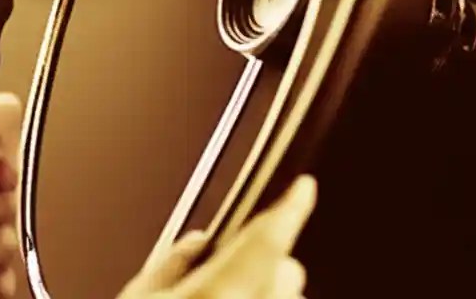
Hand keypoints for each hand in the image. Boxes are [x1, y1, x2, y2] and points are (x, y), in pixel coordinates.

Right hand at [117, 175, 316, 297]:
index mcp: (217, 293)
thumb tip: (196, 245)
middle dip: (269, 266)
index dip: (291, 208)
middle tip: (229, 279)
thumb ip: (171, 266)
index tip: (304, 187)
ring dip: (270, 294)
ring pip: (290, 296)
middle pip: (288, 271)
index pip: (268, 239)